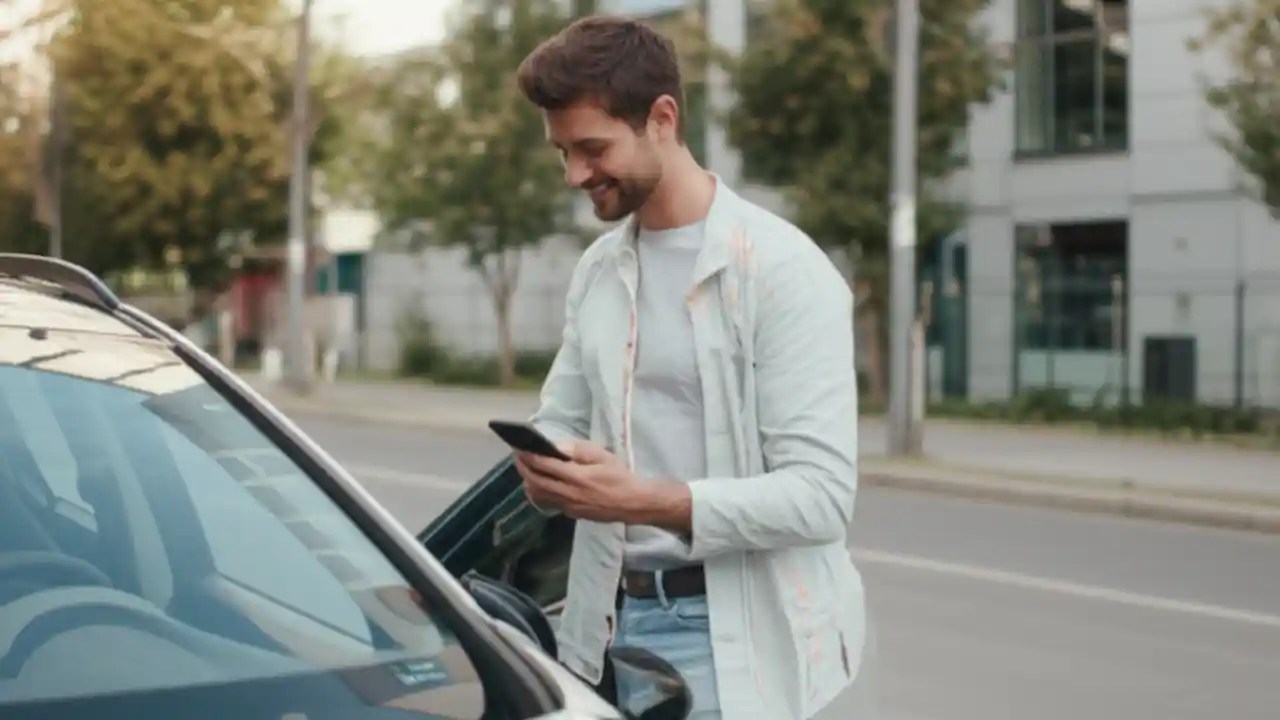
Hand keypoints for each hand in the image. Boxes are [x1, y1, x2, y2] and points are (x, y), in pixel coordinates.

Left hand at [513, 441, 635, 522]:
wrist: (633, 503)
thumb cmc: (619, 476)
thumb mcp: (602, 456)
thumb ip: (578, 450)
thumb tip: (555, 446)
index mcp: (577, 477)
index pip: (544, 465)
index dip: (529, 456)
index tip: (519, 448)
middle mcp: (569, 494)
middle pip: (536, 482)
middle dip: (523, 468)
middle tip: (518, 457)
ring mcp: (569, 507)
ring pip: (539, 495)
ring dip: (528, 482)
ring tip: (525, 469)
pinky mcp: (571, 514)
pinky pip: (548, 502)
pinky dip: (538, 492)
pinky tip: (539, 484)